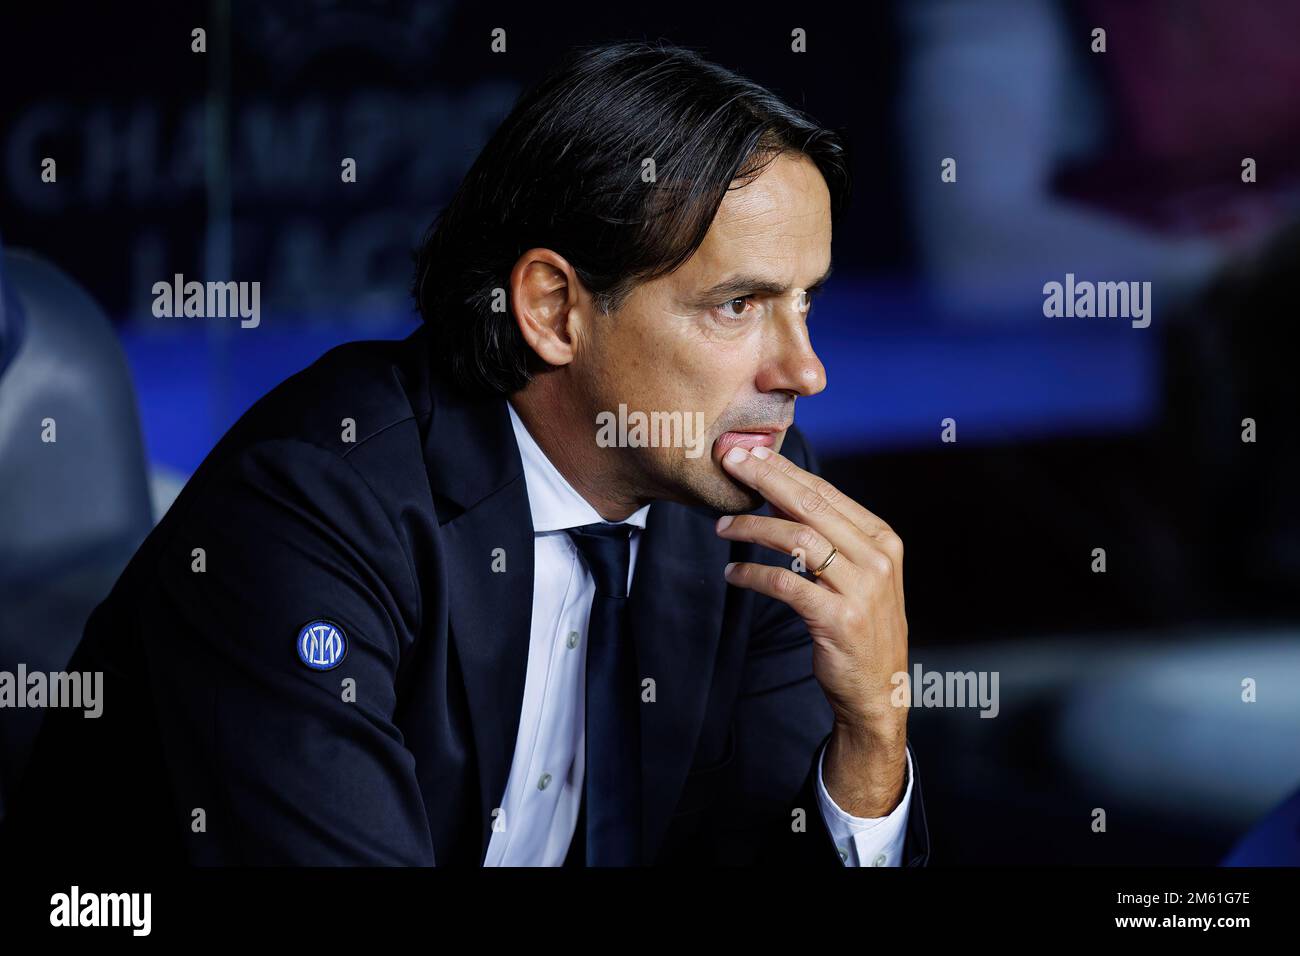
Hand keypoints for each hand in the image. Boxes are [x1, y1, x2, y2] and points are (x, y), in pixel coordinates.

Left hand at [716, 443, 908, 815]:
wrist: (878, 690)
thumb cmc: (860, 628)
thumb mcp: (861, 575)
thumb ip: (834, 538)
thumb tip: (786, 497)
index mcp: (882, 539)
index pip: (826, 492)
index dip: (785, 470)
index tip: (750, 453)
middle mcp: (876, 558)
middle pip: (811, 505)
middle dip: (766, 479)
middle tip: (731, 463)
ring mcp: (860, 588)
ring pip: (796, 539)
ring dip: (752, 528)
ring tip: (721, 527)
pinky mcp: (838, 617)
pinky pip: (785, 583)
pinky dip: (753, 575)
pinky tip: (733, 574)